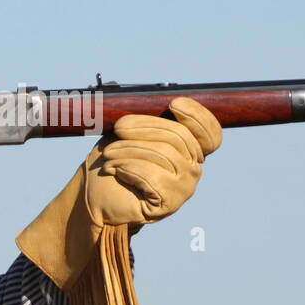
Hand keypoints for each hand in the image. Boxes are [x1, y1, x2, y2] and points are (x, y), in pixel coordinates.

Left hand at [85, 97, 221, 226]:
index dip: (197, 116)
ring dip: (130, 150)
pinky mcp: (170, 203)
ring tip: (108, 153)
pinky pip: (153, 177)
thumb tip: (165, 101)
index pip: (210, 133)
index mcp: (189, 148)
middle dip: (144, 128)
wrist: (94, 197)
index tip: (174, 104)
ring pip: (164, 154)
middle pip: (180, 137)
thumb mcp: (130, 132)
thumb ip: (151, 119)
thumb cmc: (113, 161)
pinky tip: (113, 170)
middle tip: (118, 128)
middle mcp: (193, 168)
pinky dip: (128, 168)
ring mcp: (185, 187)